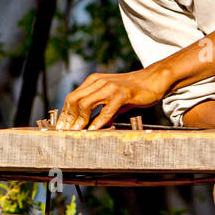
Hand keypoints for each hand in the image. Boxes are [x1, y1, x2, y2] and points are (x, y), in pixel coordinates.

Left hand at [54, 67, 172, 130]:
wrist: (154, 80)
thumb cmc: (134, 91)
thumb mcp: (113, 99)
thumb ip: (101, 109)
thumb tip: (90, 126)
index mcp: (94, 81)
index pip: (72, 97)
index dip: (65, 114)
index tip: (60, 128)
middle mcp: (99, 82)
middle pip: (74, 100)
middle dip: (68, 118)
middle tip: (64, 134)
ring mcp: (110, 87)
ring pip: (86, 104)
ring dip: (79, 121)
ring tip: (75, 134)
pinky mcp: (122, 94)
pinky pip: (106, 110)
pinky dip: (98, 122)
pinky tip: (93, 130)